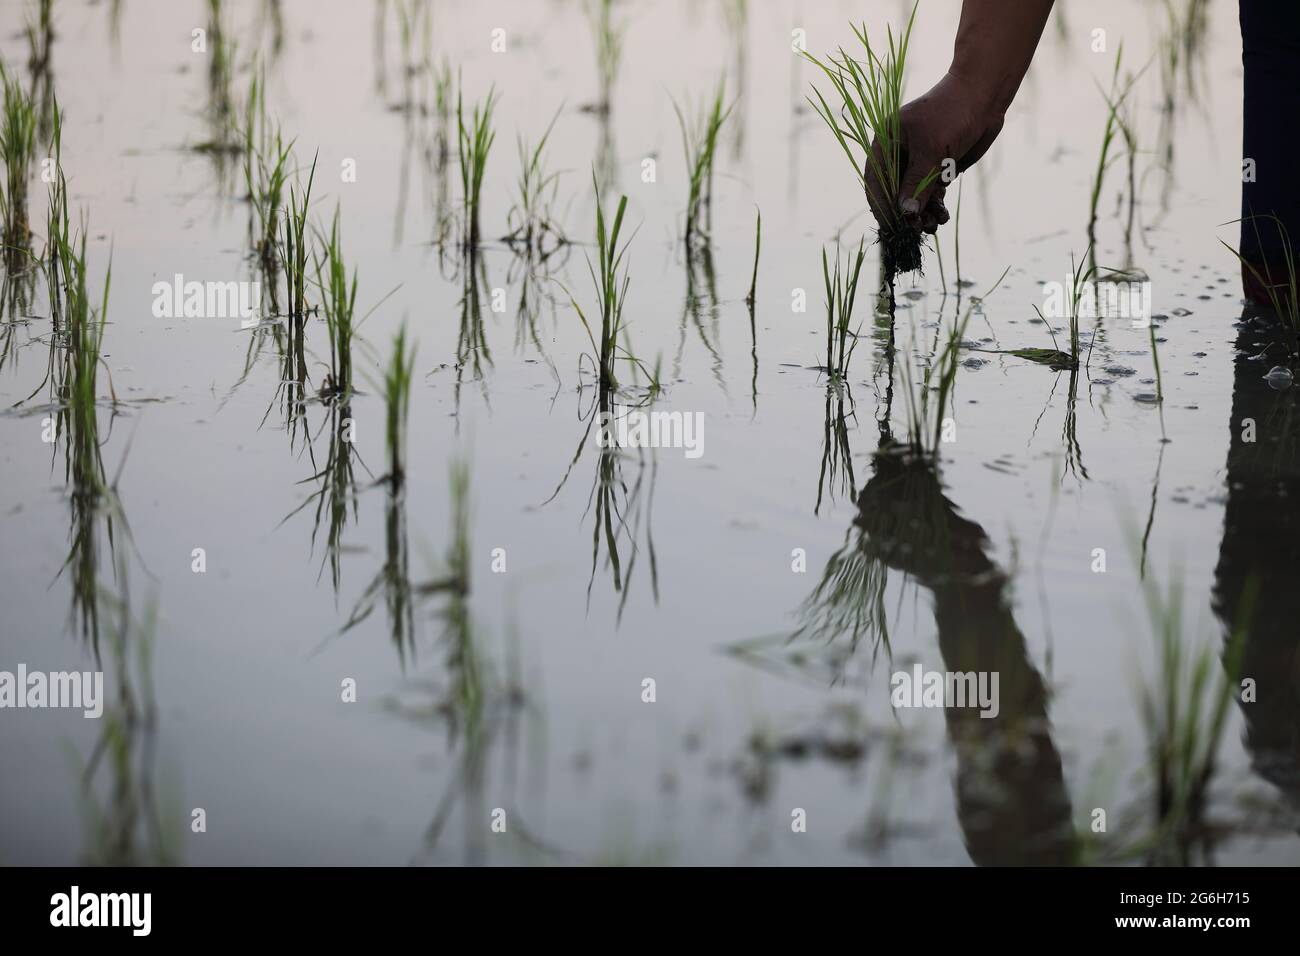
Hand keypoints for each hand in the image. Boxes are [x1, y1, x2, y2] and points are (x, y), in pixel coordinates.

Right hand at [866, 71, 1006, 235]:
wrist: (984, 97)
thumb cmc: (952, 114)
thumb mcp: (932, 150)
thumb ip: (917, 184)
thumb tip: (905, 215)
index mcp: (885, 142)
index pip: (876, 180)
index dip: (881, 205)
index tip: (891, 227)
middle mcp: (898, 154)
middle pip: (895, 192)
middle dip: (906, 212)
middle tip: (917, 231)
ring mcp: (917, 162)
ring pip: (913, 196)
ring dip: (922, 213)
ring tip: (934, 225)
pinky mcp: (935, 168)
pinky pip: (929, 193)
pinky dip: (934, 206)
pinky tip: (940, 217)